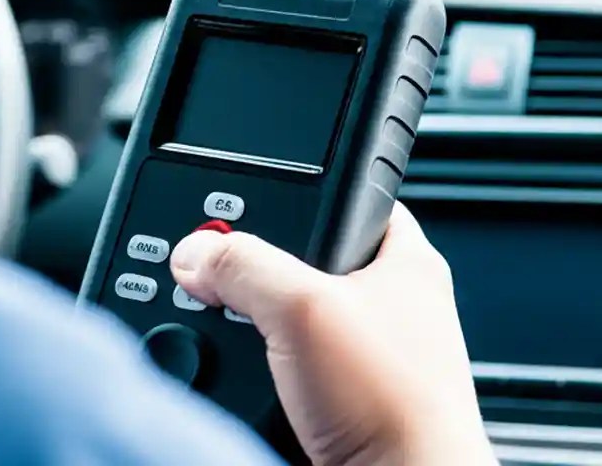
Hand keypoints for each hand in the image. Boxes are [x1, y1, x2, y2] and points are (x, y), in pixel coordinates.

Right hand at [170, 203, 495, 465]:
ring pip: (287, 316)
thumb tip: (196, 254)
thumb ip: (242, 266)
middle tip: (226, 278)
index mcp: (405, 261)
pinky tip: (249, 376)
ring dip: (252, 326)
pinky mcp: (340, 399)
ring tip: (237, 335)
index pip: (349, 196)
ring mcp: (364, 355)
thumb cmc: (393, 408)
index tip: (251, 204)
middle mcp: (389, 304)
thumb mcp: (302, 311)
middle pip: (301, 258)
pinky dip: (259, 369)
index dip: (298, 192)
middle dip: (256, 270)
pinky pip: (283, 364)